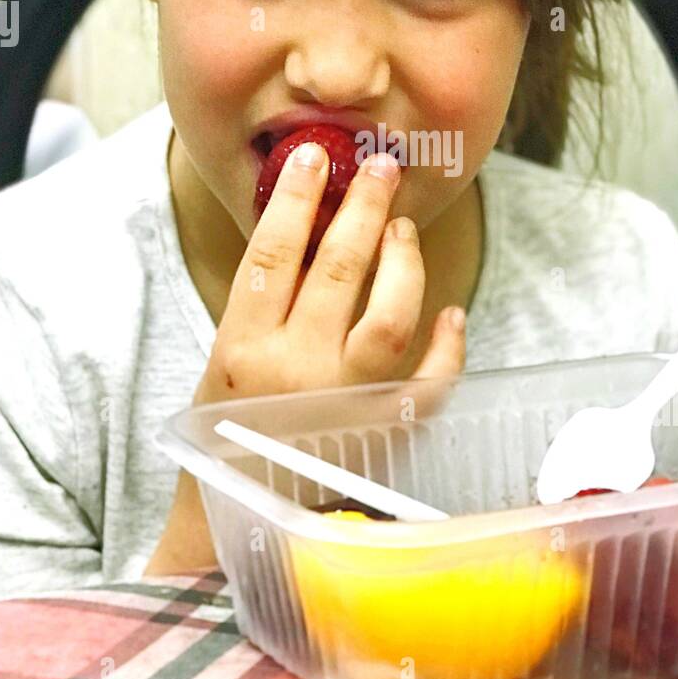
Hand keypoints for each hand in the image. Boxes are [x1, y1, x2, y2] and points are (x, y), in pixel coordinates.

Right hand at [144, 142, 466, 575]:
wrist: (245, 523)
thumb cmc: (231, 436)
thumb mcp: (224, 365)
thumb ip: (262, 308)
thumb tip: (309, 229)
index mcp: (241, 349)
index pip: (273, 254)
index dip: (296, 198)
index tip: (315, 155)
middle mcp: (294, 371)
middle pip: (339, 268)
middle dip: (363, 207)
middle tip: (381, 167)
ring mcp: (344, 402)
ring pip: (390, 313)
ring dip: (403, 261)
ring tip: (402, 229)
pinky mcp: (384, 433)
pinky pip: (430, 381)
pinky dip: (448, 345)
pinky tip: (453, 313)